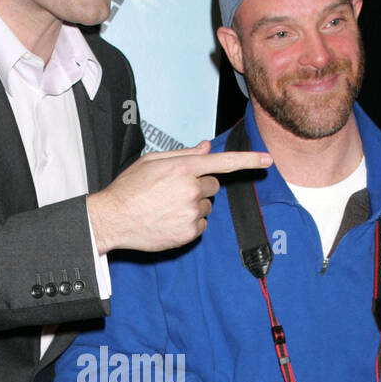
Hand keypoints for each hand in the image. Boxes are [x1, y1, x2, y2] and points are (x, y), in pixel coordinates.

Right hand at [87, 142, 272, 252]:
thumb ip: (183, 154)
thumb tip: (206, 148)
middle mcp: (190, 189)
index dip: (249, 160)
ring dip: (193, 206)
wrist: (113, 219)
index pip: (223, 162)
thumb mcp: (152, 161)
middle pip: (213, 186)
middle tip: (173, 191)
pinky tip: (168, 221)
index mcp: (183, 168)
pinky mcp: (188, 233)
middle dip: (199, 186)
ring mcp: (190, 213)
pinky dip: (189, 224)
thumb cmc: (129, 188)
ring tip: (166, 207)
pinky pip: (201, 226)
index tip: (267, 159)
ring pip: (206, 207)